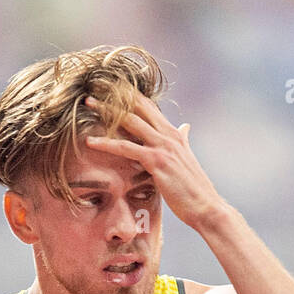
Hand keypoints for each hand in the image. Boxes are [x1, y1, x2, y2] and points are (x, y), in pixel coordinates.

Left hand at [84, 92, 227, 230]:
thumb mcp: (187, 158)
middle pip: (138, 106)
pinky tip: (90, 142)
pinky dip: (106, 143)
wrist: (206, 206)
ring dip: (106, 111)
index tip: (111, 87)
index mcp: (174, 133)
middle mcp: (168, 134)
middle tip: (94, 87)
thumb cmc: (194, 188)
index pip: (149, 106)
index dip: (130, 94)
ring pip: (129, 121)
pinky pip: (125, 148)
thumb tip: (185, 127)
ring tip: (87, 104)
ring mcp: (162, 146)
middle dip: (116, 95)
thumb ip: (182, 140)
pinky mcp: (156, 160)